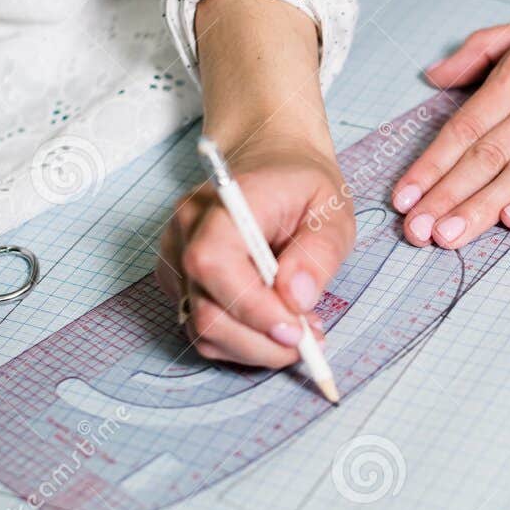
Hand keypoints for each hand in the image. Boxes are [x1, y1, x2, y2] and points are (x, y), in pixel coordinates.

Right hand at [156, 138, 353, 366]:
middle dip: (261, 342)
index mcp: (226, 201)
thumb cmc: (302, 186)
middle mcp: (188, 228)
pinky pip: (201, 327)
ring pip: (201, 329)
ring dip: (254, 346)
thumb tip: (296, 298)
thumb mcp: (333, 210)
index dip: (252, 308)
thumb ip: (319, 252)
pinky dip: (240, 340)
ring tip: (298, 331)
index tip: (296, 331)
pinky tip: (272, 323)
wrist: (271, 162)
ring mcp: (176, 255)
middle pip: (205, 311)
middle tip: (309, 342)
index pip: (213, 264)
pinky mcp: (177, 279)